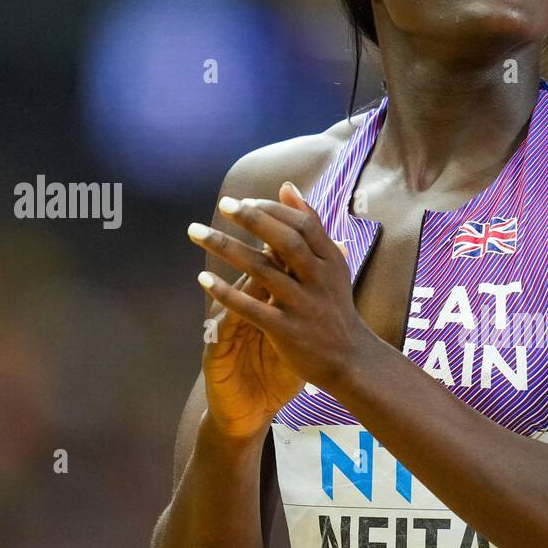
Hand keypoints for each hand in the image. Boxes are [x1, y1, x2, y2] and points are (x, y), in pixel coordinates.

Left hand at [189, 182, 364, 409]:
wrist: (351, 360)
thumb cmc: (334, 308)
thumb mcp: (331, 265)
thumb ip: (311, 226)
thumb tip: (287, 187)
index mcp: (331, 261)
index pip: (304, 225)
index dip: (273, 210)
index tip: (245, 200)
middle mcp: (319, 280)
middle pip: (286, 242)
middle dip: (253, 220)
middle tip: (224, 205)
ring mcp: (303, 306)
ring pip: (263, 271)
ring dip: (228, 248)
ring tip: (197, 232)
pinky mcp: (288, 331)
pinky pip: (252, 308)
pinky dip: (226, 293)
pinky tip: (203, 279)